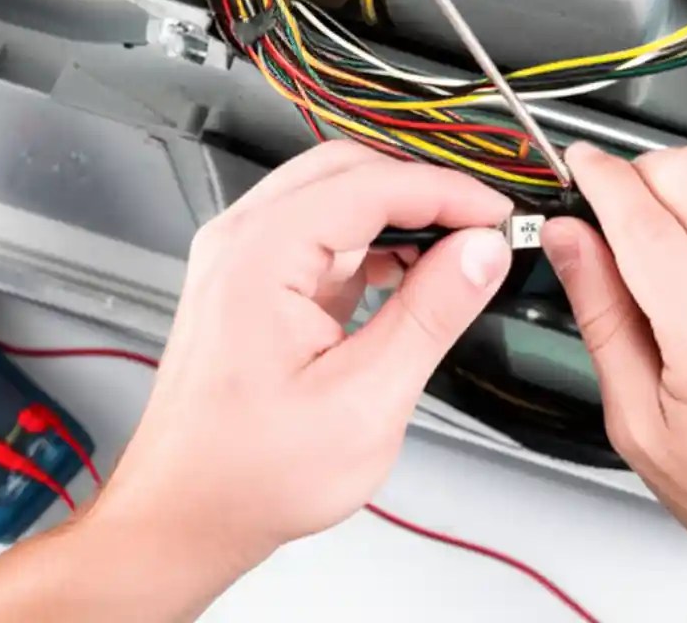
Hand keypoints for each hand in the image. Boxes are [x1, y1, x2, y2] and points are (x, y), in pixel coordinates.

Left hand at [89, 141, 512, 566]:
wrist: (187, 515)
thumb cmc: (251, 475)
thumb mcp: (366, 400)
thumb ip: (430, 314)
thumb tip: (481, 252)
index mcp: (260, 257)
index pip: (371, 184)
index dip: (447, 192)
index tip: (498, 215)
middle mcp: (242, 243)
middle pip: (350, 171)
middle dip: (425, 191)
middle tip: (484, 226)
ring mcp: (245, 261)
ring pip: (337, 198)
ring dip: (401, 215)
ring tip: (458, 253)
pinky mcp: (256, 284)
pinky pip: (325, 236)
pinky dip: (376, 244)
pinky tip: (413, 276)